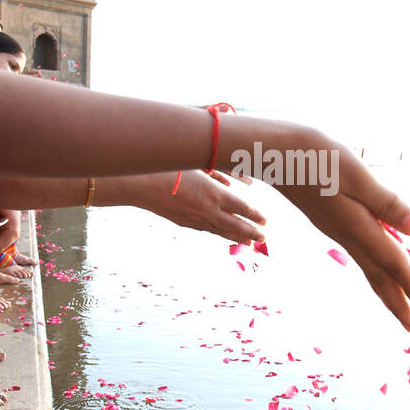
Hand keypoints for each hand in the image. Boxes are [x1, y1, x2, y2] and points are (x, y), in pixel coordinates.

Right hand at [134, 170, 266, 243]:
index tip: (266, 222)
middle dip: (251, 232)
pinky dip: (218, 233)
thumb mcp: (200, 166)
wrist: (142, 184)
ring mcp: (195, 219)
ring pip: (220, 231)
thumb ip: (221, 175)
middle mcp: (207, 210)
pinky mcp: (184, 222)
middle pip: (235, 225)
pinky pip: (206, 229)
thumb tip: (238, 184)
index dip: (255, 216)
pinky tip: (222, 235)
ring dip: (236, 237)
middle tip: (264, 238)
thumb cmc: (172, 167)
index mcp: (214, 194)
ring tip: (249, 243)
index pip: (242, 208)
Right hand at [268, 128, 409, 330]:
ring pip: (368, 268)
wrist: (273, 153)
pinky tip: (378, 268)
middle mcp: (347, 235)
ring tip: (401, 307)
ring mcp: (337, 230)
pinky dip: (375, 270)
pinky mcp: (331, 223)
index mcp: (357, 225)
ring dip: (386, 290)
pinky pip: (359, 255)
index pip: (391, 262)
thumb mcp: (356, 174)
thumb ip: (386, 203)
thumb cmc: (315, 156)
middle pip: (377, 276)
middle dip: (396, 302)